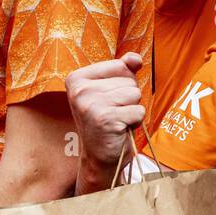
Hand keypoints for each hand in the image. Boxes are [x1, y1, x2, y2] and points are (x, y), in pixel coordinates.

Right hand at [66, 53, 146, 176]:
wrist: (99, 157)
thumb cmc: (108, 120)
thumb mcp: (111, 90)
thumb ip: (123, 70)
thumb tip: (135, 58)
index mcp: (77, 78)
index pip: (120, 66)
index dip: (124, 84)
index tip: (109, 100)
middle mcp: (80, 90)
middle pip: (129, 81)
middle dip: (129, 98)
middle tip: (114, 113)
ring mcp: (90, 105)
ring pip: (135, 94)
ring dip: (132, 109)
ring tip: (117, 120)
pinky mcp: (105, 119)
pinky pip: (139, 111)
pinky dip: (135, 121)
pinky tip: (120, 129)